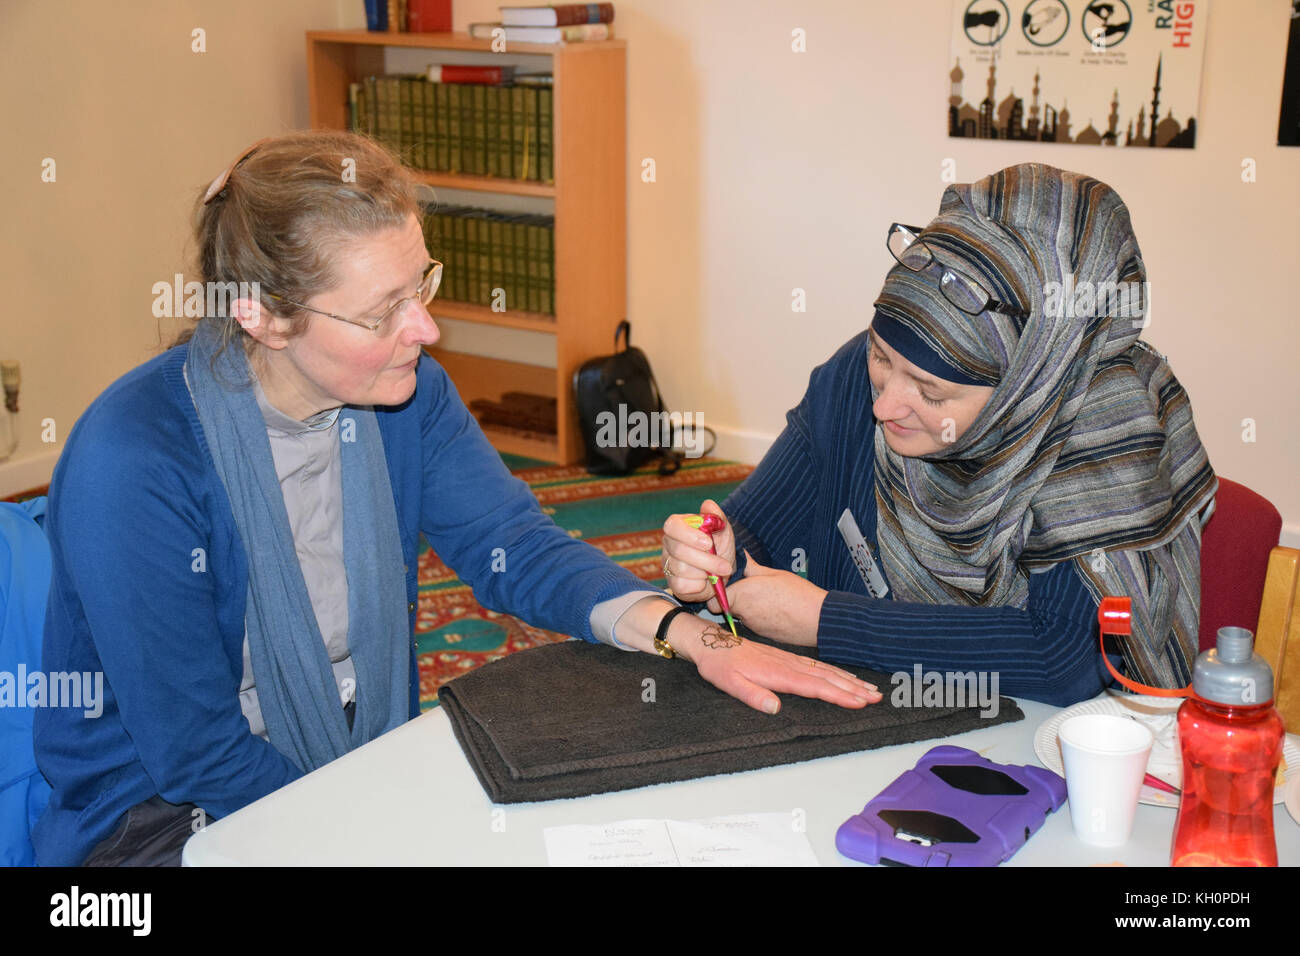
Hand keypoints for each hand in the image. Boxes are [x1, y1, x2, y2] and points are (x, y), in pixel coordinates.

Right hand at [661, 499, 734, 603]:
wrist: (723, 571)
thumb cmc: (720, 546)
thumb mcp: (723, 530)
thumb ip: (716, 517)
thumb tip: (708, 505)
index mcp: (678, 526)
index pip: (672, 526)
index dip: (689, 535)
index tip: (709, 543)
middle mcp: (669, 544)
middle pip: (679, 550)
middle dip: (706, 560)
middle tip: (725, 566)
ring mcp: (668, 564)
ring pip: (682, 569)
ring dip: (706, 572)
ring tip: (716, 572)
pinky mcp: (673, 584)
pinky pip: (683, 585)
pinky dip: (700, 585)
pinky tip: (705, 581)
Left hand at [670, 616, 880, 714]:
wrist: (711, 641)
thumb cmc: (718, 665)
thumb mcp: (728, 683)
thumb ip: (752, 695)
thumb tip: (775, 708)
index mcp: (776, 672)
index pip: (814, 687)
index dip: (838, 695)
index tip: (859, 702)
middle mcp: (787, 664)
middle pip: (827, 678)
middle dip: (853, 688)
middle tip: (877, 697)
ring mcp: (789, 660)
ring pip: (825, 671)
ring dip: (849, 680)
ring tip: (871, 689)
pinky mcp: (787, 658)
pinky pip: (818, 666)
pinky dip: (836, 672)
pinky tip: (846, 677)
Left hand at [724, 554, 826, 646]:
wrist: (817, 619)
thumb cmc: (797, 593)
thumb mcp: (774, 573)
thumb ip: (753, 568)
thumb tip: (743, 559)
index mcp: (741, 594)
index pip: (716, 600)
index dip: (720, 593)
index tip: (729, 585)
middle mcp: (743, 613)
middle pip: (728, 608)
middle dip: (735, 599)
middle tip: (751, 590)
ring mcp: (752, 626)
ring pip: (742, 616)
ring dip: (749, 609)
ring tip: (768, 599)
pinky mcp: (762, 635)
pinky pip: (754, 624)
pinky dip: (760, 618)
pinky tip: (775, 610)